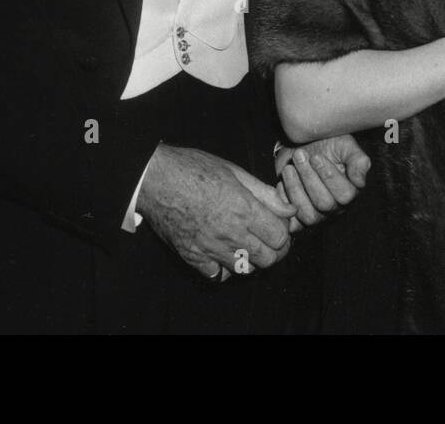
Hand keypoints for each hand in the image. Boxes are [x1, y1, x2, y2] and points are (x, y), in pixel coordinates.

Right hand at [137, 144, 296, 280]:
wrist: (155, 178)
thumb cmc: (194, 168)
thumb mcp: (235, 172)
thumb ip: (265, 193)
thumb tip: (289, 209)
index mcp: (244, 209)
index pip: (279, 237)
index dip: (284, 234)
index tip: (279, 229)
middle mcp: (230, 232)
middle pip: (268, 258)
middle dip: (274, 250)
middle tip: (268, 240)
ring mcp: (210, 247)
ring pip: (245, 270)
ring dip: (251, 260)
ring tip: (247, 246)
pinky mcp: (192, 256)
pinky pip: (217, 276)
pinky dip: (224, 270)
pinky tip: (224, 255)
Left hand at [273, 134, 370, 231]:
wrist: (301, 148)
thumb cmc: (326, 145)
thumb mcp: (346, 146)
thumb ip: (358, 160)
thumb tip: (360, 181)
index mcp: (350, 191)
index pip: (345, 195)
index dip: (329, 176)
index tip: (317, 157)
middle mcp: (336, 207)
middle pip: (325, 204)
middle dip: (309, 177)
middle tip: (299, 156)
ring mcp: (317, 215)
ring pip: (308, 215)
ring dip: (295, 189)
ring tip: (289, 168)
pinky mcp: (298, 219)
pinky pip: (293, 223)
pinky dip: (285, 205)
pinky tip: (282, 184)